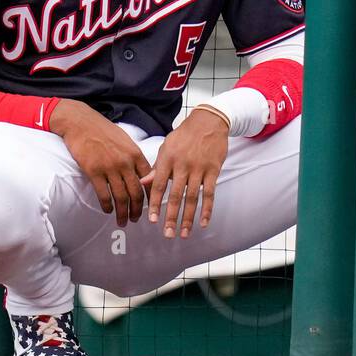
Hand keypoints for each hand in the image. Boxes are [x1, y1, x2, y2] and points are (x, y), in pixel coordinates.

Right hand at [49, 100, 151, 226]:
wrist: (82, 123)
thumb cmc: (104, 130)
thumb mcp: (126, 141)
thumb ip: (134, 157)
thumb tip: (141, 173)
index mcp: (136, 154)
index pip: (148, 180)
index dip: (150, 196)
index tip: (149, 206)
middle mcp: (125, 162)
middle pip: (136, 192)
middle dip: (137, 209)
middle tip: (136, 219)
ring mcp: (110, 167)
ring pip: (121, 196)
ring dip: (122, 212)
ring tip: (122, 220)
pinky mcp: (94, 171)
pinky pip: (103, 194)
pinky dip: (107, 205)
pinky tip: (108, 210)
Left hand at [141, 106, 229, 238]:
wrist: (209, 121)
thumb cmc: (184, 136)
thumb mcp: (166, 148)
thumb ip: (156, 168)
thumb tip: (142, 183)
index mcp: (168, 159)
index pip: (159, 186)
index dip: (155, 204)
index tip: (152, 221)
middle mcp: (182, 165)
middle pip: (175, 196)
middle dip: (171, 217)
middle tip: (167, 234)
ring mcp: (199, 168)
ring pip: (192, 197)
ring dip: (188, 217)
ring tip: (184, 233)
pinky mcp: (213, 170)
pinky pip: (210, 193)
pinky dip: (207, 209)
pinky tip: (204, 222)